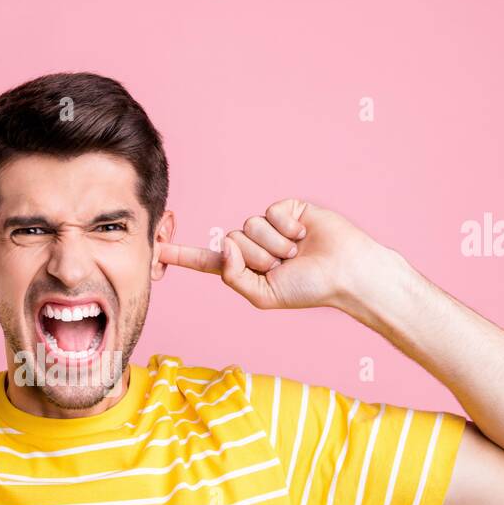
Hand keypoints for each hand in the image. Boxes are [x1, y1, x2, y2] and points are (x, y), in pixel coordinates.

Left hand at [157, 199, 399, 310]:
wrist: (347, 273)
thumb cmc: (309, 289)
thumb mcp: (264, 295)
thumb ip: (234, 276)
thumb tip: (224, 244)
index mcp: (244, 268)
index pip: (207, 261)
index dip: (182, 255)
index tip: (156, 250)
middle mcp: (253, 245)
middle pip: (232, 241)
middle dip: (259, 256)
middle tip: (286, 264)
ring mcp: (269, 226)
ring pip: (250, 226)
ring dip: (275, 244)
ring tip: (298, 252)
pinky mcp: (287, 209)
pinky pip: (270, 212)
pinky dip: (288, 226)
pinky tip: (305, 234)